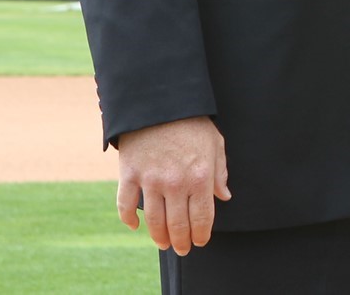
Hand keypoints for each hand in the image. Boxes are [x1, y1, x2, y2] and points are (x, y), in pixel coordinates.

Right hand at [116, 116, 230, 253]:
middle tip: (182, 249)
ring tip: (163, 243)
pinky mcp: (129, 173)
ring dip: (159, 237)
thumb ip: (220, 171)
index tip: (200, 242)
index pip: (202, 218)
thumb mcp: (214, 142)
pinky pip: (125, 205)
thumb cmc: (191, 121)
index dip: (201, 235)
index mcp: (200, 177)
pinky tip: (135, 226)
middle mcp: (176, 183)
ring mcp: (151, 180)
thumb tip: (224, 196)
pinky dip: (128, 219)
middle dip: (181, 242)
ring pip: (154, 221)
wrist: (160, 101)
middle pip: (178, 225)